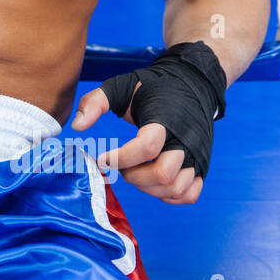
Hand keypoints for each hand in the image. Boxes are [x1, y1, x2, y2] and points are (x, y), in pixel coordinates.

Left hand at [71, 42, 228, 204]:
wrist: (190, 84)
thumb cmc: (151, 87)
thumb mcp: (120, 86)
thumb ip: (95, 102)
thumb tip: (76, 126)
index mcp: (166, 119)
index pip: (147, 146)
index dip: (120, 158)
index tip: (101, 158)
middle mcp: (186, 139)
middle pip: (163, 173)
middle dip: (134, 176)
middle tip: (121, 167)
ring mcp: (197, 155)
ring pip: (176, 188)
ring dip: (149, 188)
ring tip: (135, 173)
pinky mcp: (202, 165)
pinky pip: (189, 194)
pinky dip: (169, 195)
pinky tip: (152, 182)